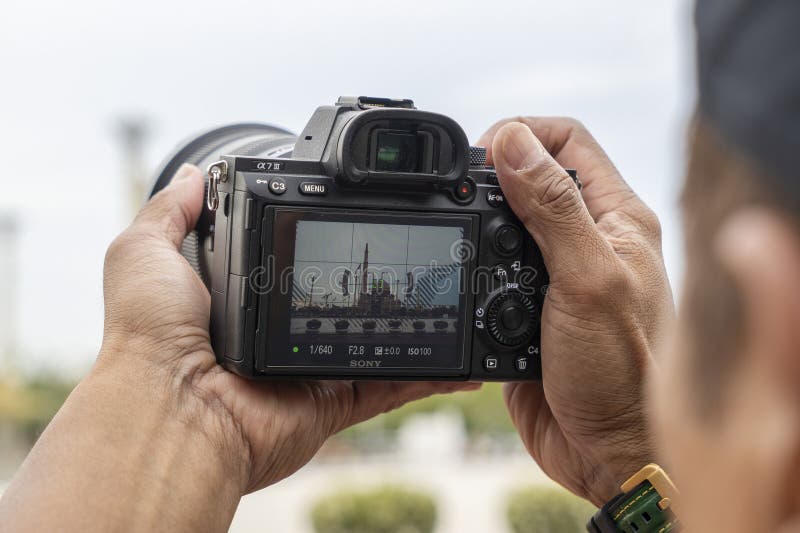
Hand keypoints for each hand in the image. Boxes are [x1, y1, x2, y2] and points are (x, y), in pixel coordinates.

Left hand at [101, 163, 477, 492]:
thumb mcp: (145, 252)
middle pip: (346, 299)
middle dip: (382, 279)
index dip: (328, 241)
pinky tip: (465, 359)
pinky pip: (394, 383)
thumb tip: (196, 176)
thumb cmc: (152, 335)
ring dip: (418, 322)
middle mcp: (284, 330)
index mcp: (245, 297)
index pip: (297, 261)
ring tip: (453, 296)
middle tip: (419, 252)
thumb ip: (172, 212)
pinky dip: (434, 374)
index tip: (361, 221)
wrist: (171, 408)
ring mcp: (314, 366)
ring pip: (380, 338)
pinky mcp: (335, 399)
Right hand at [477, 119, 673, 505]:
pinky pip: (491, 271)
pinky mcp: (525, 308)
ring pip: (505, 223)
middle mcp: (587, 240)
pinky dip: (471, 268)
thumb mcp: (587, 280)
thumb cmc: (622, 373)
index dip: (522, 135)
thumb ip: (552, 208)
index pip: (568, 141)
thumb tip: (512, 141)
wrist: (606, 450)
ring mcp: (555, 275)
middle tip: (459, 199)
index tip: (482, 157)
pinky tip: (465, 281)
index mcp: (617, 219)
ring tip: (460, 240)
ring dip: (477, 225)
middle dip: (490, 178)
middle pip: (530, 177)